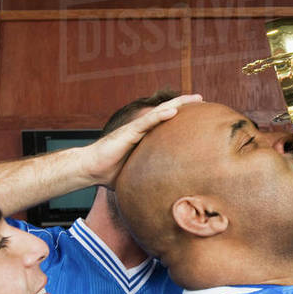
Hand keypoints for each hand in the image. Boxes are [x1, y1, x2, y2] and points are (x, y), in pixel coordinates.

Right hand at [80, 94, 201, 186]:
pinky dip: (160, 116)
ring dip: (178, 104)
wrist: (90, 170)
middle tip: (202, 99)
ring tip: (194, 99)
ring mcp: (135, 129)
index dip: (182, 118)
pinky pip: (146, 122)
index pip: (167, 124)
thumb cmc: (111, 173)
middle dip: (185, 105)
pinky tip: (173, 111)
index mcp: (145, 138)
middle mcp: (142, 130)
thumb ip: (150, 178)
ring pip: (160, 112)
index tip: (198, 115)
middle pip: (167, 113)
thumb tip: (166, 194)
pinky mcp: (128, 133)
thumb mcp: (137, 175)